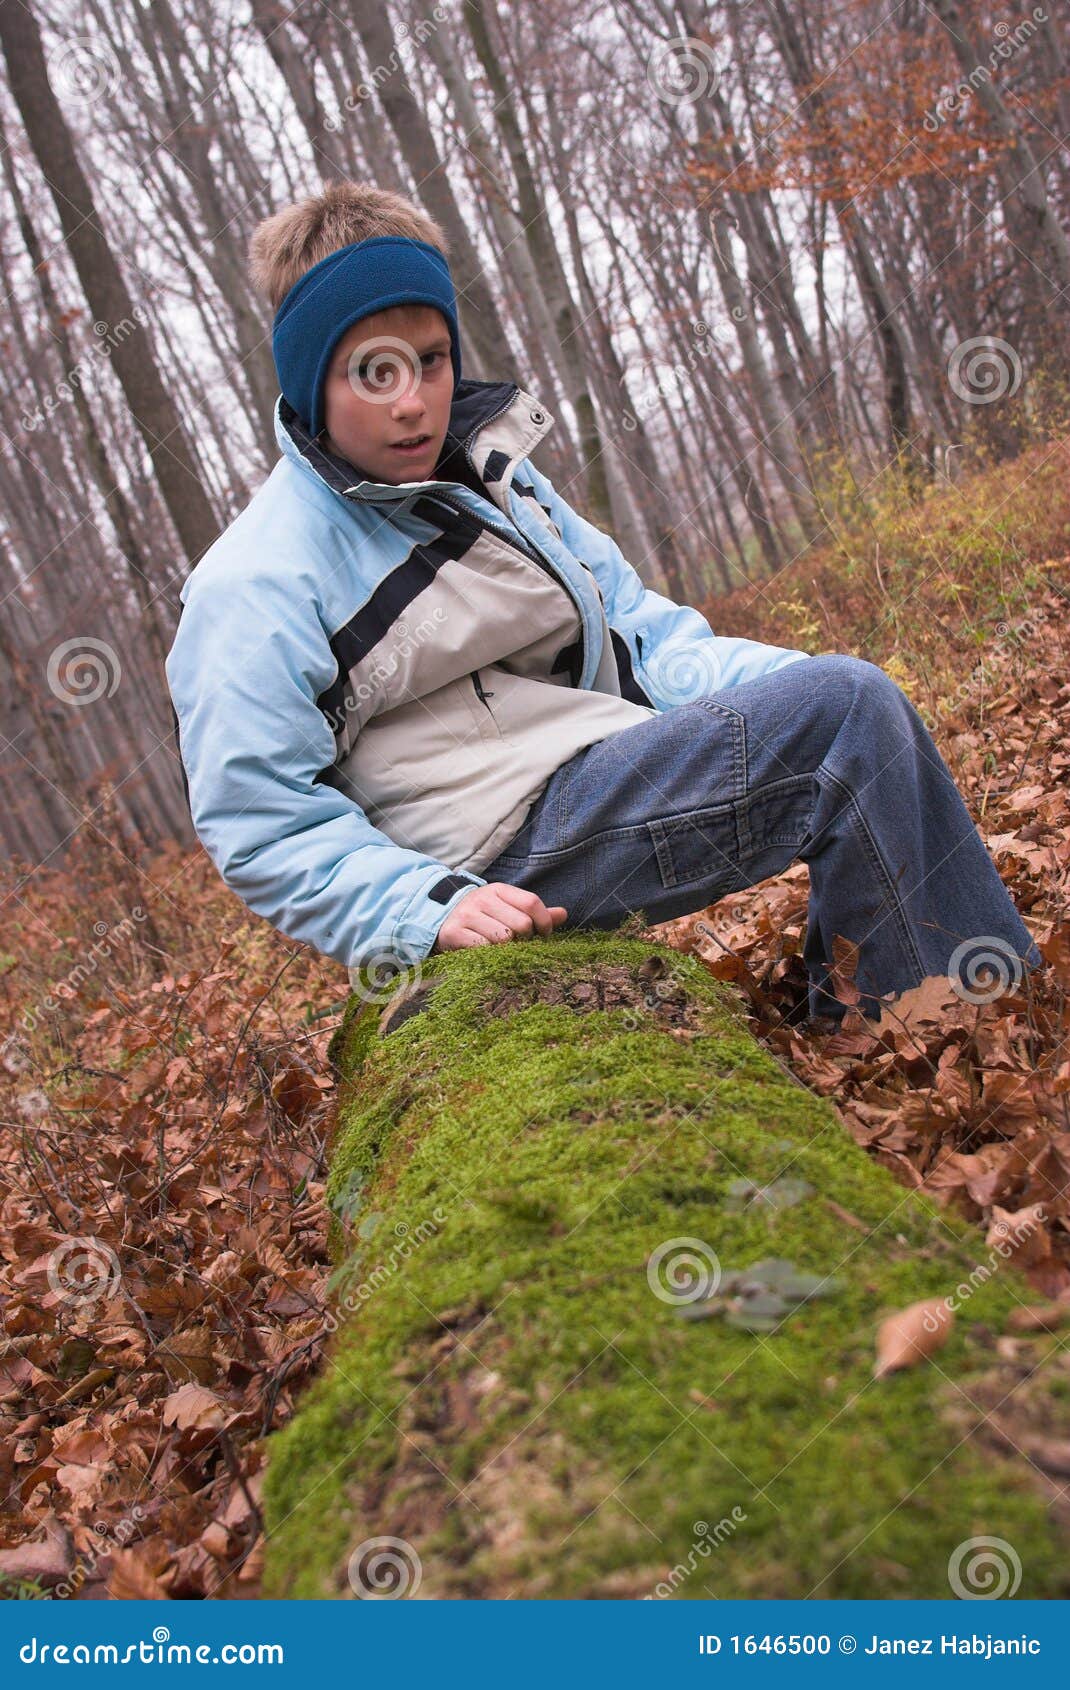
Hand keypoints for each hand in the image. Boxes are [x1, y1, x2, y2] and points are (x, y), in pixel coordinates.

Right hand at [431, 882, 566, 952]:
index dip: (544, 921)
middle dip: (525, 939)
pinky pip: (482, 949)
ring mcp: (467, 915)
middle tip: (520, 944)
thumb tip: (563, 914)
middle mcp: (482, 899)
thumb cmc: (484, 916)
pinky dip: (490, 955)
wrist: (442, 918)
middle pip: (521, 924)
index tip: (543, 934)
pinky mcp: (454, 933)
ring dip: (508, 949)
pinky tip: (488, 954)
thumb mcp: (507, 908)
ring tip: (504, 950)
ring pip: (503, 938)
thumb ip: (535, 912)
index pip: (531, 902)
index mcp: (499, 890)